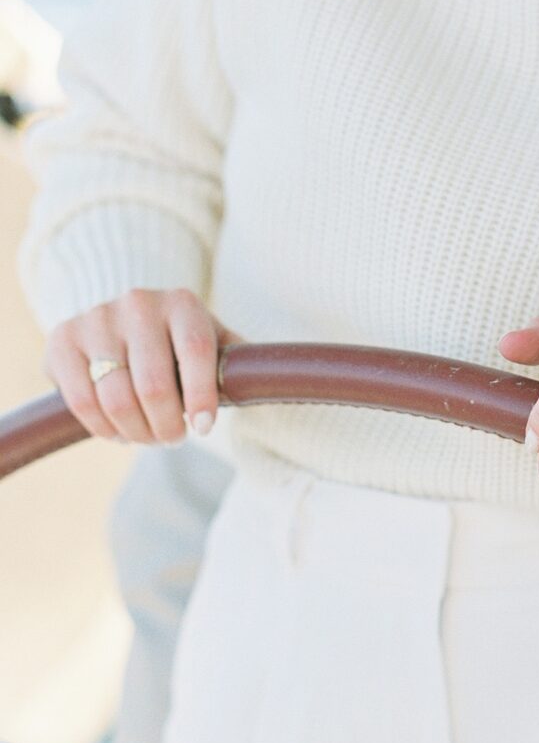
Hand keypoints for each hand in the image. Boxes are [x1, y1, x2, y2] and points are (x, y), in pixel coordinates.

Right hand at [45, 288, 240, 444]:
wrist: (122, 318)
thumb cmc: (180, 342)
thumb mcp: (213, 341)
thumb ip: (239, 361)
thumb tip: (271, 382)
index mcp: (182, 303)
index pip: (195, 352)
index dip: (201, 397)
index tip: (204, 428)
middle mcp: (138, 303)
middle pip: (153, 385)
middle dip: (166, 426)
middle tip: (173, 439)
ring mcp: (97, 319)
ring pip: (116, 398)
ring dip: (136, 432)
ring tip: (149, 437)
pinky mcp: (62, 339)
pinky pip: (82, 401)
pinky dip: (103, 428)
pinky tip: (118, 432)